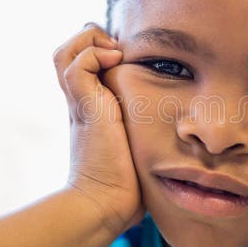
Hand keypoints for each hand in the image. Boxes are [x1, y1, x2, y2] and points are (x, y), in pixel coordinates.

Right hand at [52, 22, 144, 235]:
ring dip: (89, 43)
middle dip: (91, 41)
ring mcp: (80, 104)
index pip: (83, 66)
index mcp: (91, 110)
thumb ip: (150, 137)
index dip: (100, 53)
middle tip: (120, 51)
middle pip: (67, 54)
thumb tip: (182, 142)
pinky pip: (75, 65)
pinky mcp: (84, 107)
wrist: (104, 205)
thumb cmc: (127, 187)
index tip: (128, 59)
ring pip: (64, 53)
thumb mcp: (140, 150)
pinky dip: (93, 54)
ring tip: (115, 54)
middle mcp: (81, 103)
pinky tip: (116, 62)